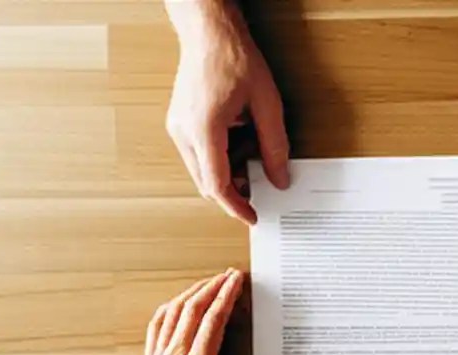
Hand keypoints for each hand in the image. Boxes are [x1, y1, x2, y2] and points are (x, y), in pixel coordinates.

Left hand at [123, 269, 294, 354]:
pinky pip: (157, 326)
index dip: (227, 296)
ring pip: (172, 313)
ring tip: (208, 283)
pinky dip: (170, 308)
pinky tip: (178, 304)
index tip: (237, 280)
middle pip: (192, 309)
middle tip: (229, 275)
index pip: (213, 321)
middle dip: (212, 287)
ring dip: (191, 293)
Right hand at [166, 0, 289, 223]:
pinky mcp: (179, 123)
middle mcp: (184, 131)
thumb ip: (274, 146)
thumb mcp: (267, 104)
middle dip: (234, 189)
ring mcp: (177, 128)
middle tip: (260, 184)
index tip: (252, 217)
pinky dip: (219, 157)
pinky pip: (198, 154)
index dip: (236, 206)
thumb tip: (280, 178)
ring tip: (251, 149)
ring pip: (202, 170)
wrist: (209, 33)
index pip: (217, 184)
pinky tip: (238, 139)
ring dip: (228, 171)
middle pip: (207, 182)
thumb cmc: (234, 59)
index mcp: (204, 129)